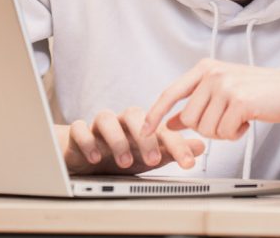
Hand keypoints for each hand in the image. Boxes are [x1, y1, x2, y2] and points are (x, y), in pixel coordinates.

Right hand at [54, 106, 205, 174]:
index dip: (177, 144)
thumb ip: (172, 150)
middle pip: (135, 115)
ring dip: (117, 140)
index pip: (163, 129)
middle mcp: (122, 121)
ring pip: (106, 118)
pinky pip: (80, 129)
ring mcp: (99, 125)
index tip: (188, 162)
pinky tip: (95, 158)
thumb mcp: (150, 155)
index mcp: (143, 125)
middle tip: (153, 161)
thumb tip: (201, 146)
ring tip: (125, 162)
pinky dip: (87, 141)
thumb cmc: (121, 152)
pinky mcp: (78, 132)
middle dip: (146, 138)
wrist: (85, 154)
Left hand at [141, 59, 279, 139]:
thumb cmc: (261, 91)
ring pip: (205, 129)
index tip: (144, 130)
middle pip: (188, 119)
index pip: (171, 93)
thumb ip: (197, 102)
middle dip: (206, 128)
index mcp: (206, 68)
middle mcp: (213, 74)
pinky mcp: (239, 101)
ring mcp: (226, 86)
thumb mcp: (224, 91)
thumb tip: (169, 121)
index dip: (155, 113)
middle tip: (227, 119)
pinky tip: (249, 119)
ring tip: (240, 116)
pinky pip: (224, 133)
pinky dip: (236, 133)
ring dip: (222, 131)